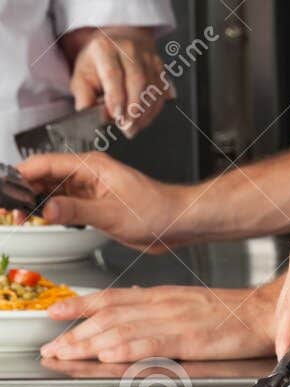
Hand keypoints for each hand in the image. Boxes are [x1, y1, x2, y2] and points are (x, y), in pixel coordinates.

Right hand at [18, 150, 185, 249]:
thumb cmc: (156, 209)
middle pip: (44, 176)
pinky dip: (48, 210)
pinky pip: (62, 203)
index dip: (20, 176)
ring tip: (17, 217)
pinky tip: (38, 219)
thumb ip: (75, 210)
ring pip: (51, 190)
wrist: (176, 222)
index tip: (5, 190)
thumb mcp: (111, 213)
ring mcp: (89, 189)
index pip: (46, 164)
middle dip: (23, 191)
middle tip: (8, 211)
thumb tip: (46, 208)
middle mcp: (88, 174)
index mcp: (92, 166)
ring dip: (33, 201)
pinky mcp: (93, 204)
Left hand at [40, 282, 275, 362]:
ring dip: (89, 343)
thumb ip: (158, 308)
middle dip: (75, 332)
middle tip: (50, 347)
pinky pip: (153, 343)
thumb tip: (129, 310)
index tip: (54, 313)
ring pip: (123, 329)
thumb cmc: (232, 314)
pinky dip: (126, 349)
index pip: (113, 297)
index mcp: (164, 296)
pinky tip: (108, 356)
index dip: (80, 304)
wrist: (266, 314)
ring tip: (65, 355)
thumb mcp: (189, 304)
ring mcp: (177, 320)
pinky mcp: (192, 338)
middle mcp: (165, 304)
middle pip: (110, 315)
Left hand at [59, 25, 173, 136]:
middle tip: (127, 128)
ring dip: (145, 111)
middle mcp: (129, 49)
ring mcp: (147, 56)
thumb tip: (96, 117)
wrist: (117, 43)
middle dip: (134, 108)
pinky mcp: (159, 64)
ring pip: (153, 87)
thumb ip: (84, 99)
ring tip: (135, 127)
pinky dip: (155, 107)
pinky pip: (162, 88)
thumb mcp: (81, 77)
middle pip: (138, 80)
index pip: (113, 74)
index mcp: (105, 49)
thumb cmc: (97, 63)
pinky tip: (145, 119)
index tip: (116, 116)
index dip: (116, 97)